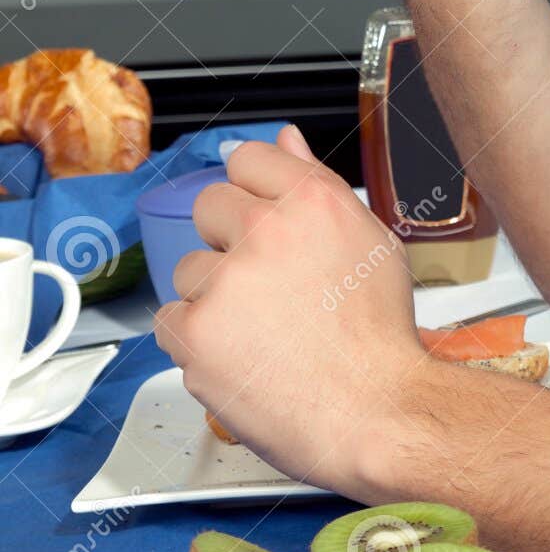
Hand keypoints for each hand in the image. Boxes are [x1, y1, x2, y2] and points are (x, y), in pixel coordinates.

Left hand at [154, 125, 422, 497]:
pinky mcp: (196, 332)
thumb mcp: (368, 240)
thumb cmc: (378, 336)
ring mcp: (227, 281)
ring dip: (212, 296)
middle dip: (227, 241)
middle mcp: (266, 230)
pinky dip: (194, 341)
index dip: (251, 190)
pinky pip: (169, 321)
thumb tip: (286, 139)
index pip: (247, 158)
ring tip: (259, 332)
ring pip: (189, 269)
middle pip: (210, 207)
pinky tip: (237, 356)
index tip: (257, 217)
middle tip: (264, 285)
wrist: (375, 411)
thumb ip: (317, 183)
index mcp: (312, 200)